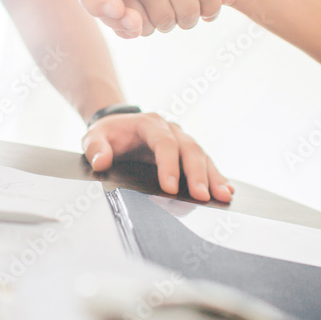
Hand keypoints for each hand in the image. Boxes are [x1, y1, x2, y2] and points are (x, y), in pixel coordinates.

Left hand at [81, 112, 233, 202]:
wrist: (118, 125)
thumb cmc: (109, 133)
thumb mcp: (94, 136)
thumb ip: (95, 147)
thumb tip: (101, 161)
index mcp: (149, 123)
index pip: (164, 142)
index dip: (168, 164)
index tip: (169, 187)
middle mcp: (171, 129)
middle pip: (189, 148)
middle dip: (197, 173)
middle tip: (201, 195)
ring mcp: (181, 140)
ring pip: (202, 155)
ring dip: (213, 176)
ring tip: (223, 195)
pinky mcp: (186, 152)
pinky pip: (204, 162)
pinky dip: (216, 176)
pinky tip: (226, 189)